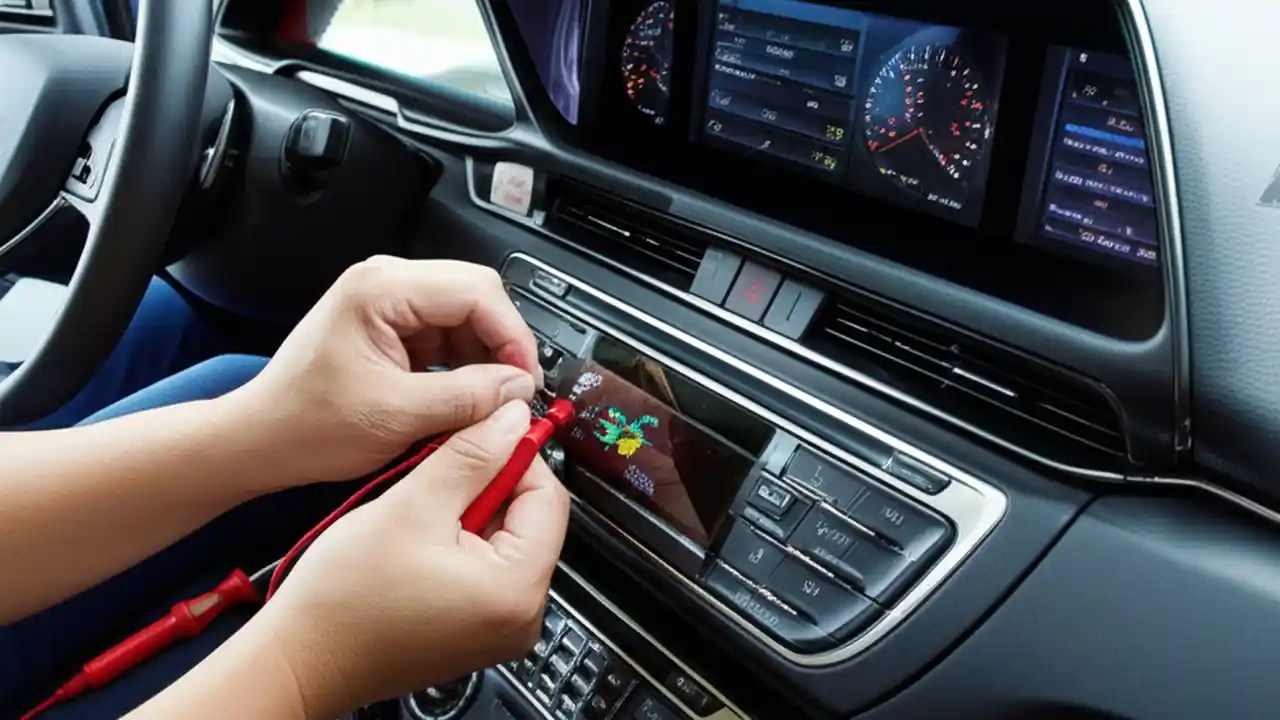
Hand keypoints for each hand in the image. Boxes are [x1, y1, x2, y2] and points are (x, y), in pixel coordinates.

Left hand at [229, 256, 542, 487]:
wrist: (262, 439)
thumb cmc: (306, 424)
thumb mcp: (395, 416)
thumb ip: (465, 397)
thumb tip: (518, 387)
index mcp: (381, 289)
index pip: (477, 291)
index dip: (513, 336)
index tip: (526, 380)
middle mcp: (387, 282)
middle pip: (477, 296)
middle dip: (504, 344)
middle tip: (516, 390)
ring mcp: (390, 301)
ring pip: (468, 316)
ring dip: (487, 356)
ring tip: (492, 400)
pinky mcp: (394, 325)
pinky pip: (449, 335)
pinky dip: (467, 364)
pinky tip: (469, 395)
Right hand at [249, 400, 569, 713]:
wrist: (300, 661)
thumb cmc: (343, 601)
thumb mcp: (413, 505)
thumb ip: (472, 456)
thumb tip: (512, 421)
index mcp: (517, 589)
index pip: (548, 496)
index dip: (515, 455)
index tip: (484, 433)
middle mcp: (521, 617)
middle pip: (530, 520)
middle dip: (489, 486)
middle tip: (440, 474)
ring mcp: (499, 628)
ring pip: (505, 540)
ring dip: (470, 512)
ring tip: (421, 512)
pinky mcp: (475, 631)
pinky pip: (486, 568)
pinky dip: (459, 542)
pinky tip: (420, 539)